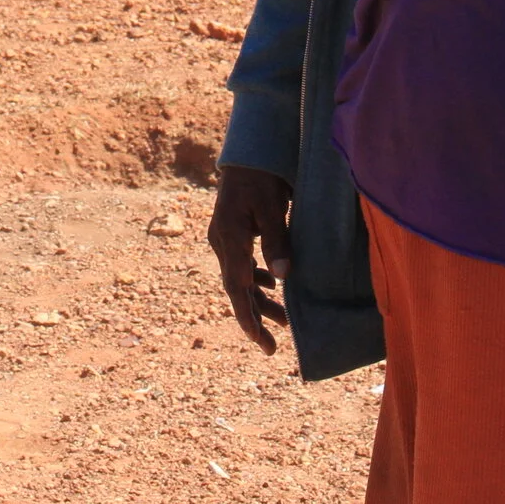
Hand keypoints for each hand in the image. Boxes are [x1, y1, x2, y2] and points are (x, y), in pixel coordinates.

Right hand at [206, 165, 292, 353]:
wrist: (246, 155)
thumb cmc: (262, 177)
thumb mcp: (272, 207)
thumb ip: (276, 241)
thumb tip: (283, 277)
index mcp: (230, 238)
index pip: (236, 287)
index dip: (247, 317)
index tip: (260, 341)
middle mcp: (221, 242)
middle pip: (236, 289)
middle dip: (254, 319)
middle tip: (271, 348)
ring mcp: (223, 238)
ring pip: (239, 280)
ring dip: (259, 301)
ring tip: (283, 321)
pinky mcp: (231, 234)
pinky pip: (240, 265)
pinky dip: (255, 280)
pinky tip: (271, 284)